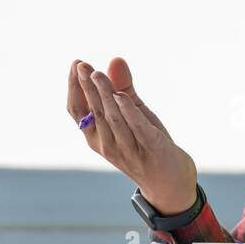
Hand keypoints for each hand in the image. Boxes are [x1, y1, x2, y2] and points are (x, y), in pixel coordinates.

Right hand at [68, 57, 197, 213]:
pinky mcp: (151, 149)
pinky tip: (121, 96)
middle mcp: (107, 145)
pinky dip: (129, 112)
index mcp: (97, 137)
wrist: (170, 183)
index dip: (74, 87)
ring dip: (103, 95)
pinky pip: (137, 129)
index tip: (76, 63)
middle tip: (81, 64)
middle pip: (93, 112)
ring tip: (97, 74)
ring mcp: (128, 149)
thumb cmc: (147, 145)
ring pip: (112, 119)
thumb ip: (123, 88)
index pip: (77, 111)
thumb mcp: (134, 115)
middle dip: (86, 87)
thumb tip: (115, 59)